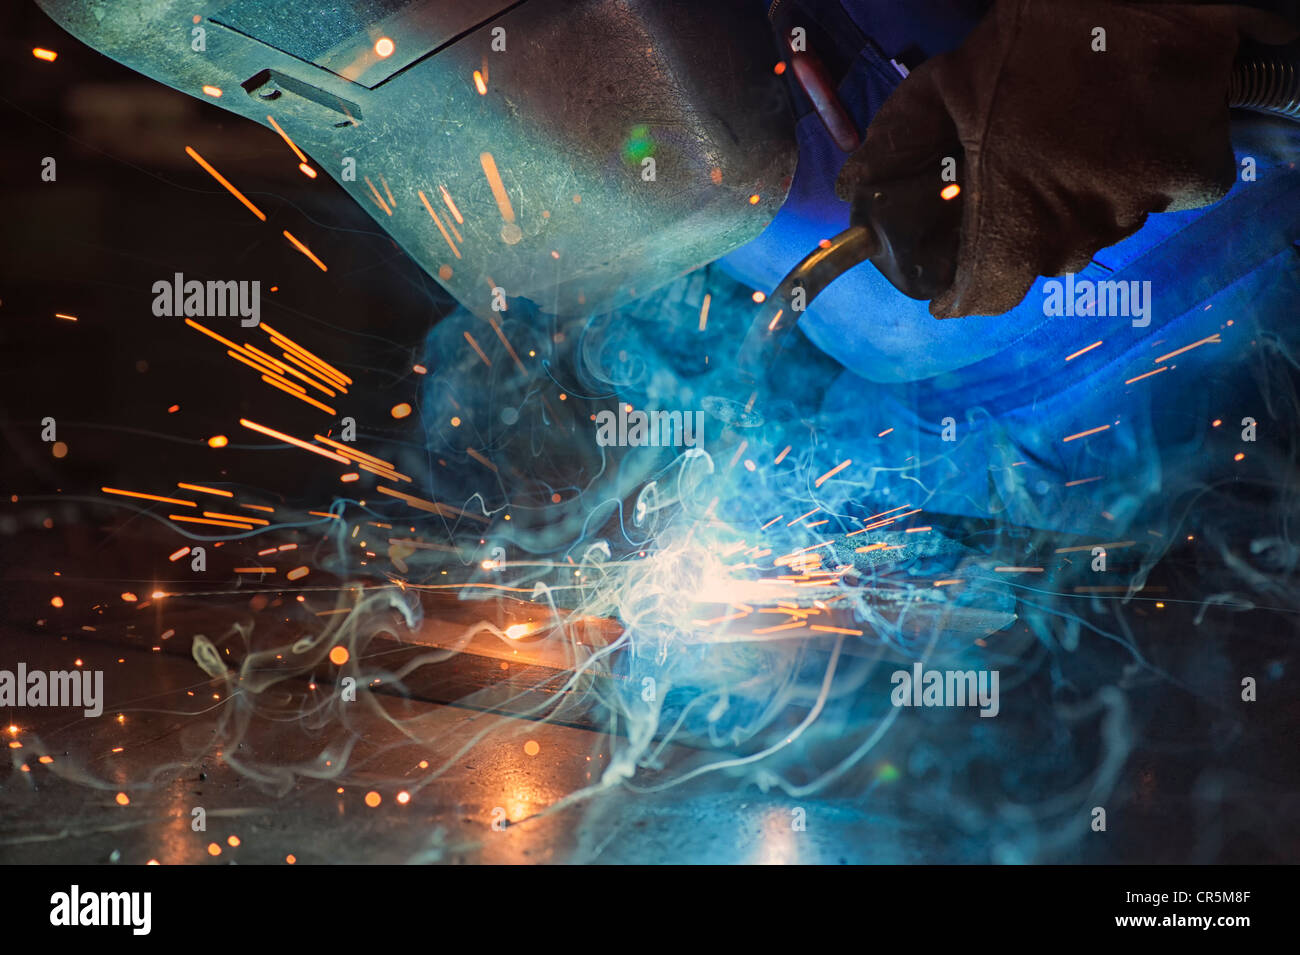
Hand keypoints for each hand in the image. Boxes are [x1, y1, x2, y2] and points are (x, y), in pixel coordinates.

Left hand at [835, 0, 1296, 317]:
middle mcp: (1077, 234)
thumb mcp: (943, 87)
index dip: (961, 293)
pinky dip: (1136, 177)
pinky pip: (1155, 199)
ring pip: (1094, 228)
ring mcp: (1140, 210)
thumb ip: (893, 147)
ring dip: (1075, 202)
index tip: (950, 286)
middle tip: (1012, 180)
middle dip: (1017, 231)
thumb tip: (853, 188)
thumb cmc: (1029, 43)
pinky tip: (1121, 132)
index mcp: (1012, 222)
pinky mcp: (1193, 182)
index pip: (983, 296)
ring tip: (1066, 142)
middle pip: (1037, 259)